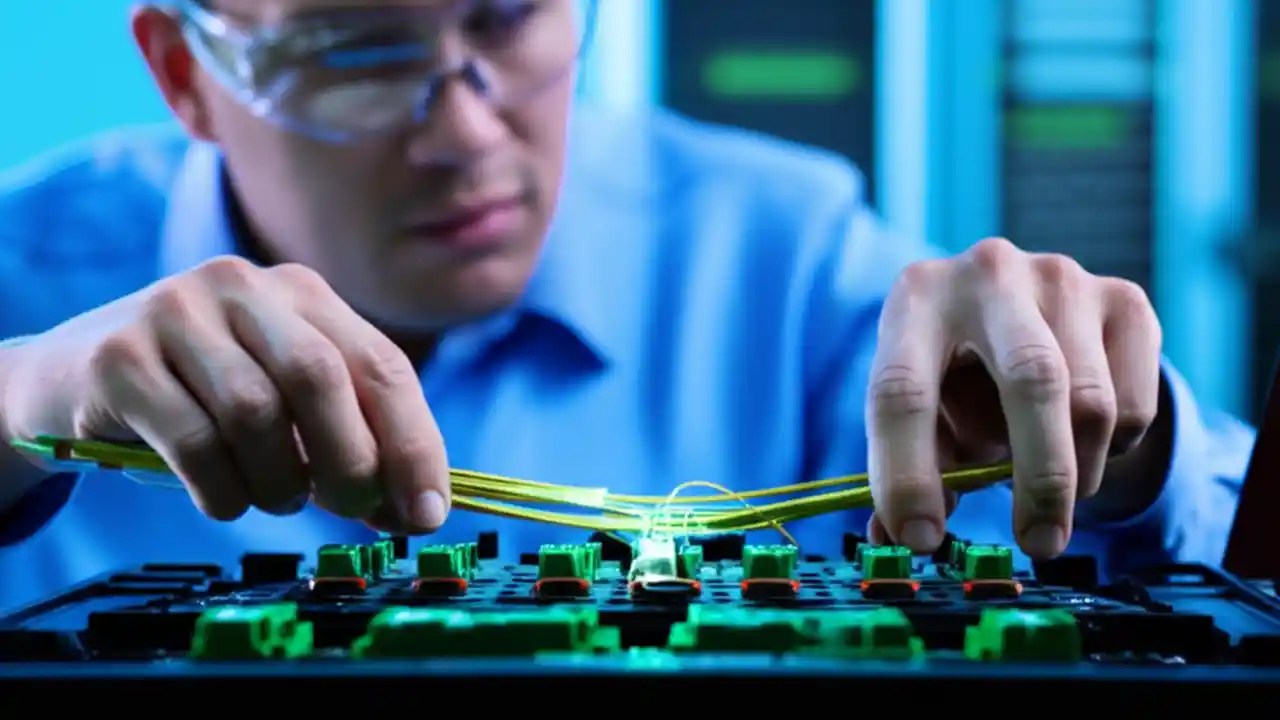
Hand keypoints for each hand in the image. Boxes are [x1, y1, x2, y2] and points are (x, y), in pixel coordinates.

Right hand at [0, 256, 449, 533]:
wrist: (77, 378)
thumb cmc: (207, 398)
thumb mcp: (287, 402)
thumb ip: (353, 440)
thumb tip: (417, 510)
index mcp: (303, 293)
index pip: (383, 365)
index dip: (413, 444)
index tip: (427, 512)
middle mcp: (244, 286)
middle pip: (322, 379)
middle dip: (350, 464)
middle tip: (350, 512)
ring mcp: (177, 312)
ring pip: (255, 414)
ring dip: (278, 483)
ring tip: (272, 500)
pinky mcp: (122, 357)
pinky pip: (193, 443)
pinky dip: (222, 492)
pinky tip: (223, 498)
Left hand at [864, 238, 1162, 557]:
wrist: (1027, 318)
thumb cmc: (958, 381)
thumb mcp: (926, 418)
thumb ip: (911, 474)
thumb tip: (891, 539)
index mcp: (915, 300)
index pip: (902, 390)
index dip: (908, 472)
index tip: (921, 538)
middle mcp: (987, 273)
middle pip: (1031, 379)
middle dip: (1039, 478)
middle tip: (1038, 542)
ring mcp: (1061, 277)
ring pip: (1091, 402)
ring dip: (1076, 473)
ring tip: (1050, 494)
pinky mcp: (1124, 299)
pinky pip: (1133, 404)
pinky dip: (1112, 450)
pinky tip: (1081, 438)